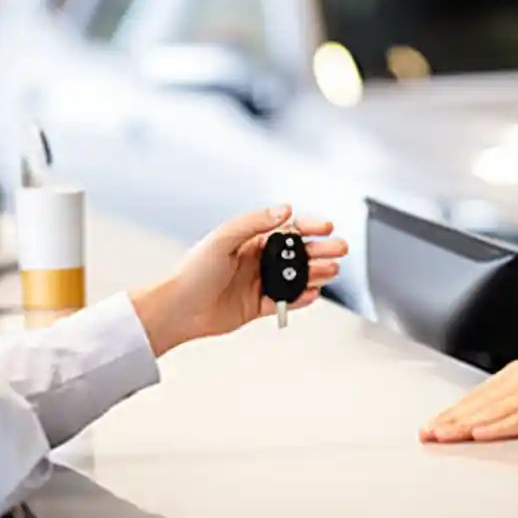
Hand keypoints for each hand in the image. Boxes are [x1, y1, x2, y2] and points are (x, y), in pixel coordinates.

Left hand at [133, 204, 346, 354]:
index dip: (308, 226)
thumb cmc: (193, 271)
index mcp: (249, 239)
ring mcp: (258, 282)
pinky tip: (313, 293)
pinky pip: (285, 301)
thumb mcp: (224, 238)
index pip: (286, 228)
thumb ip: (255, 222)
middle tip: (340, 249)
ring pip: (296, 276)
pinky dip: (300, 299)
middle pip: (297, 253)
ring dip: (315, 273)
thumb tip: (284, 209)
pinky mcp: (257, 306)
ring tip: (331, 271)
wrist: (177, 309)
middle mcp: (256, 259)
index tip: (327, 226)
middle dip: (321, 250)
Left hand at [419, 348, 517, 442]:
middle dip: (451, 419)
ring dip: (467, 424)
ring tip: (445, 435)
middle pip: (480, 403)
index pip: (478, 396)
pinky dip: (500, 426)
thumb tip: (489, 413)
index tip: (431, 425)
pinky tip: (483, 434)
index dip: (452, 411)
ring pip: (495, 412)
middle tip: (427, 433)